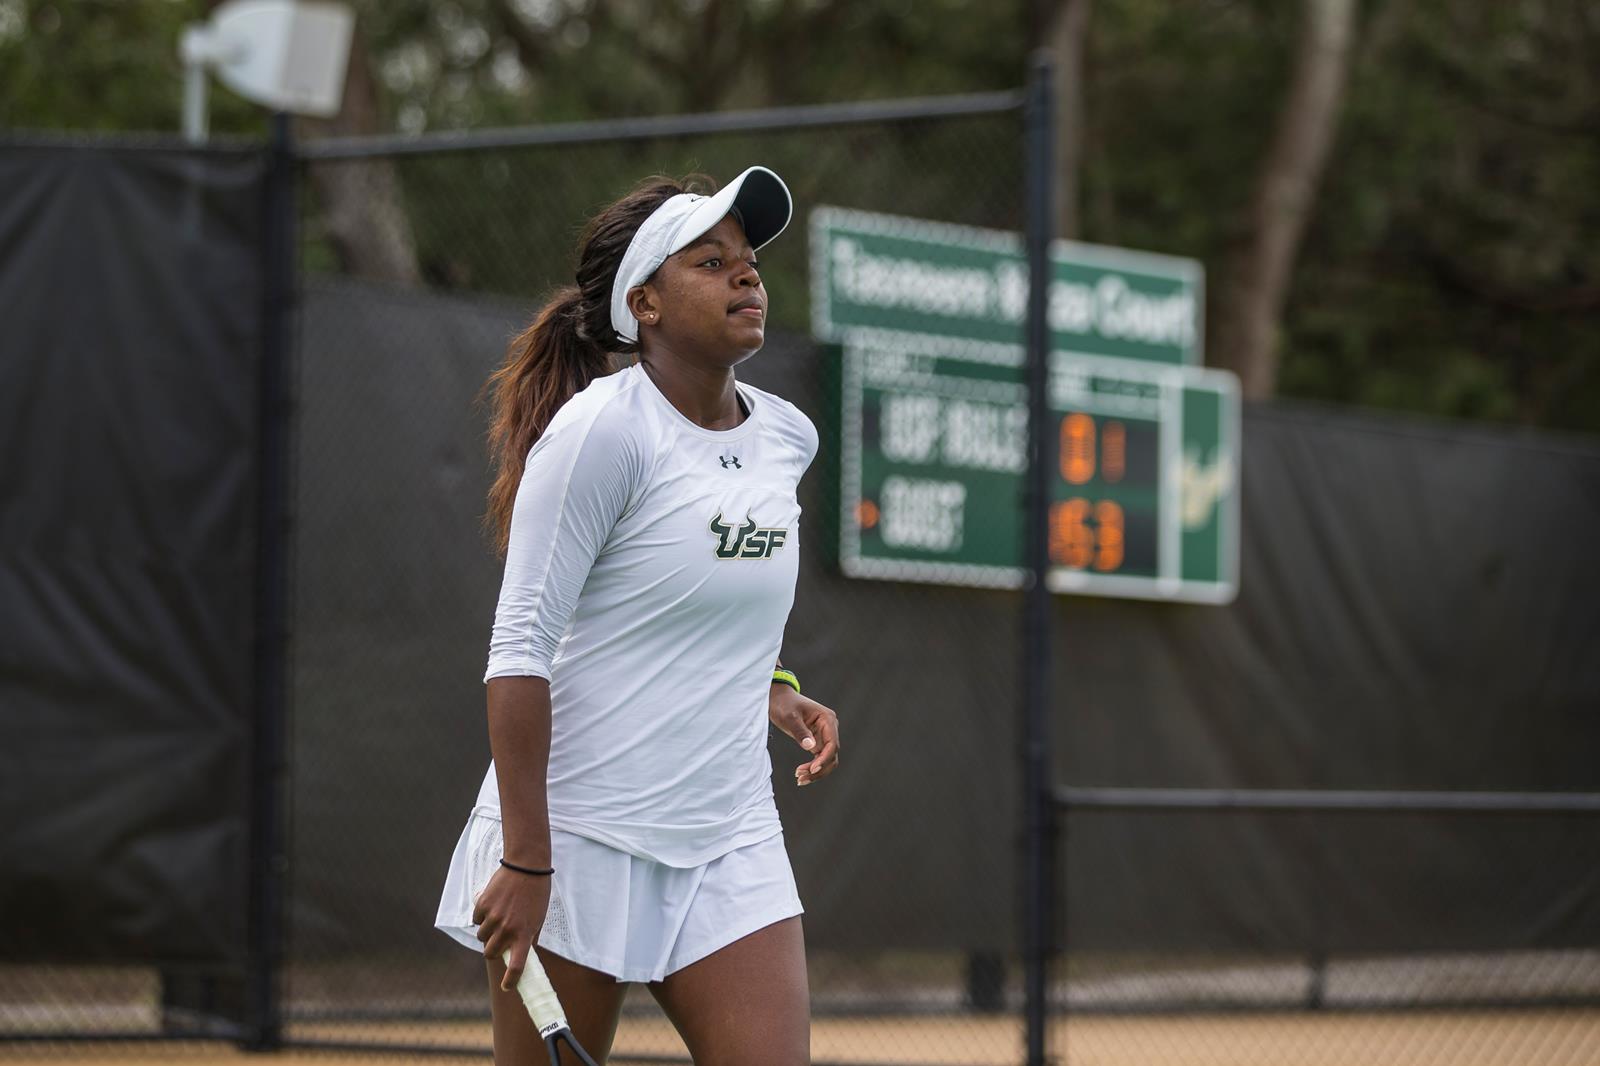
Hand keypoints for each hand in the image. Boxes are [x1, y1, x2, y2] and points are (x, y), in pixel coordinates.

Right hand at [472, 865, 551, 991]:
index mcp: (524, 934)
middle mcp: (507, 929)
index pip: (516, 966)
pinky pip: (477, 919)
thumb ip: (529, 936)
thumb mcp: (538, 918)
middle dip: (492, 950)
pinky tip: (493, 904)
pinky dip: (482, 916)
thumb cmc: (536, 893)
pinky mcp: (483, 906)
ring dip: (487, 931)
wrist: (526, 866)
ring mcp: (494, 918)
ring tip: (499, 916)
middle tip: (498, 941)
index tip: (507, 987)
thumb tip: (521, 952)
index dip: (510, 980)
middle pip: (490, 953)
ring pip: (481, 936)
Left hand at [769, 685, 840, 786]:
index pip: (832, 744)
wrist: (778, 698)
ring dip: (816, 772)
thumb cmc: (784, 704)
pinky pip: (819, 759)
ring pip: (827, 760)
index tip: (812, 769)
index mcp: (827, 719)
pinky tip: (800, 774)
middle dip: (819, 769)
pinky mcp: (817, 741)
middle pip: (832, 755)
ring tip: (799, 779)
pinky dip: (812, 768)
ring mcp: (825, 735)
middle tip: (800, 777)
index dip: (824, 759)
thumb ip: (800, 731)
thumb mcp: (789, 716)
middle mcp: (830, 728)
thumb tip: (811, 747)